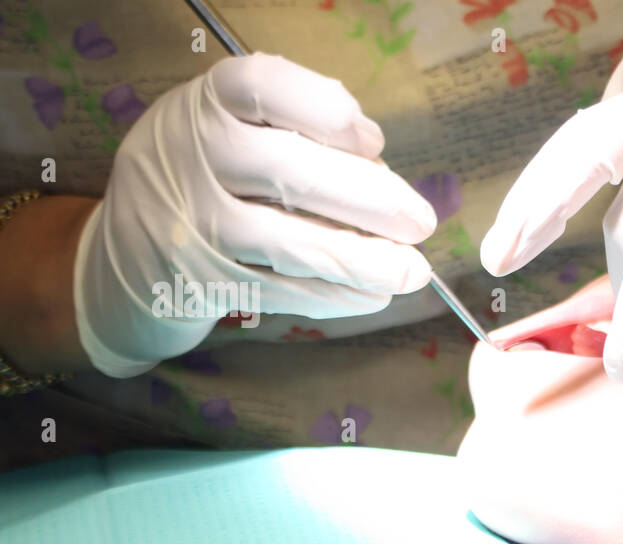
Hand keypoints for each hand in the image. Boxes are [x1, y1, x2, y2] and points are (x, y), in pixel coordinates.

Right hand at [75, 53, 436, 376]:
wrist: (120, 258)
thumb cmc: (203, 182)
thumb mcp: (229, 133)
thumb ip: (295, 136)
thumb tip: (378, 167)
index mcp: (206, 102)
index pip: (267, 87)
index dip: (328, 112)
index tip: (374, 142)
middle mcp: (190, 154)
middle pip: (291, 172)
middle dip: (371, 200)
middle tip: (422, 221)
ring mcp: (192, 223)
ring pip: (290, 242)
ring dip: (364, 260)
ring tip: (413, 272)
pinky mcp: (201, 282)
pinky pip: (282, 290)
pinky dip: (335, 295)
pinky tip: (372, 295)